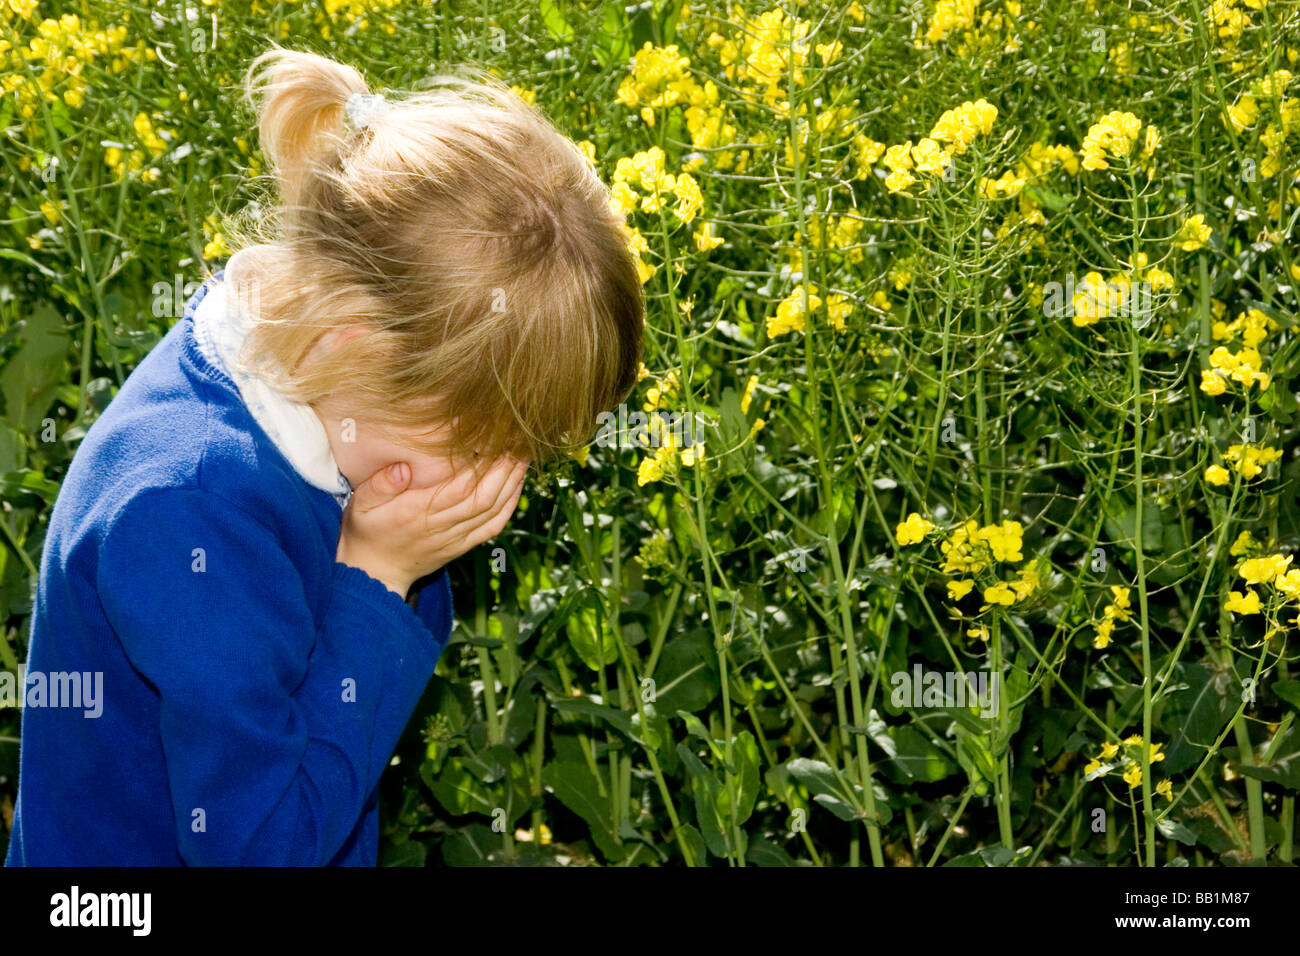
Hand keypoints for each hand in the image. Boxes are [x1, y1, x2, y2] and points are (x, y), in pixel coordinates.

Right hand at [336, 453, 528, 597]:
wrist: (375, 573)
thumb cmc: (367, 532)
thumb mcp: (361, 505)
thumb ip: (381, 485)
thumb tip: (403, 467)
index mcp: (418, 513)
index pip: (460, 486)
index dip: (483, 464)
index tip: (495, 439)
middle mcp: (442, 527)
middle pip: (484, 496)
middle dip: (505, 469)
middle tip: (519, 441)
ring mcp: (456, 538)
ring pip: (493, 510)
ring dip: (512, 483)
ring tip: (524, 456)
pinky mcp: (463, 545)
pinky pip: (493, 526)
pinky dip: (510, 505)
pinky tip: (518, 485)